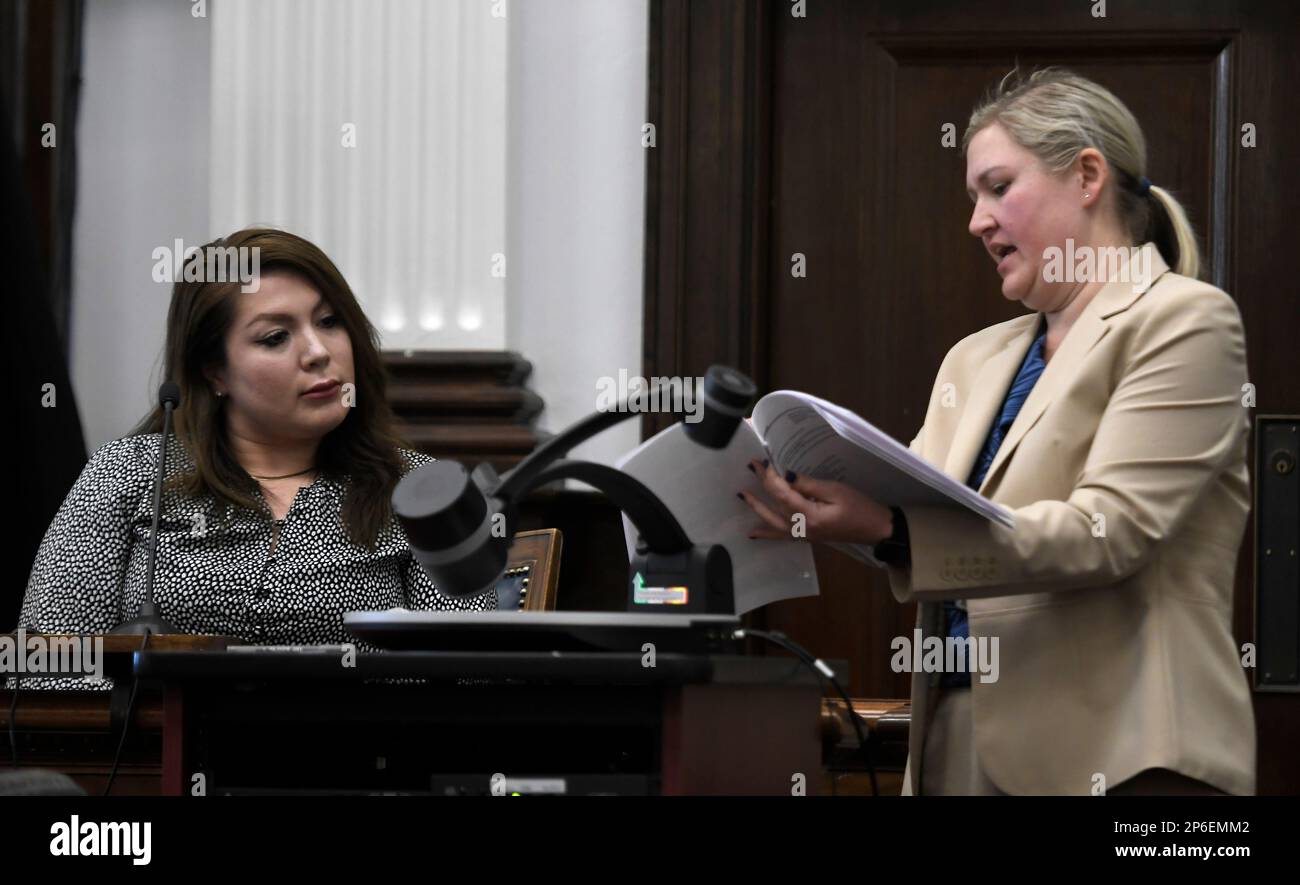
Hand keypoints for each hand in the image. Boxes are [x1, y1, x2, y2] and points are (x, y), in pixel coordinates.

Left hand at [739, 460, 894, 544]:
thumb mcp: (836, 490)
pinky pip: (782, 536)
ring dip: (758, 508)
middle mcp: (803, 529)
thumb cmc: (860, 508)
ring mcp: (804, 535)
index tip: (762, 461)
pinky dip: (767, 533)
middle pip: (776, 505)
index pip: (783, 494)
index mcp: (810, 516)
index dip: (771, 477)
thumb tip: (785, 475)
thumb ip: (808, 485)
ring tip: (743, 495)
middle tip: (751, 467)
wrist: (876, 529)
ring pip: (774, 522)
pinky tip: (753, 532)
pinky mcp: (807, 536)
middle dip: (762, 485)